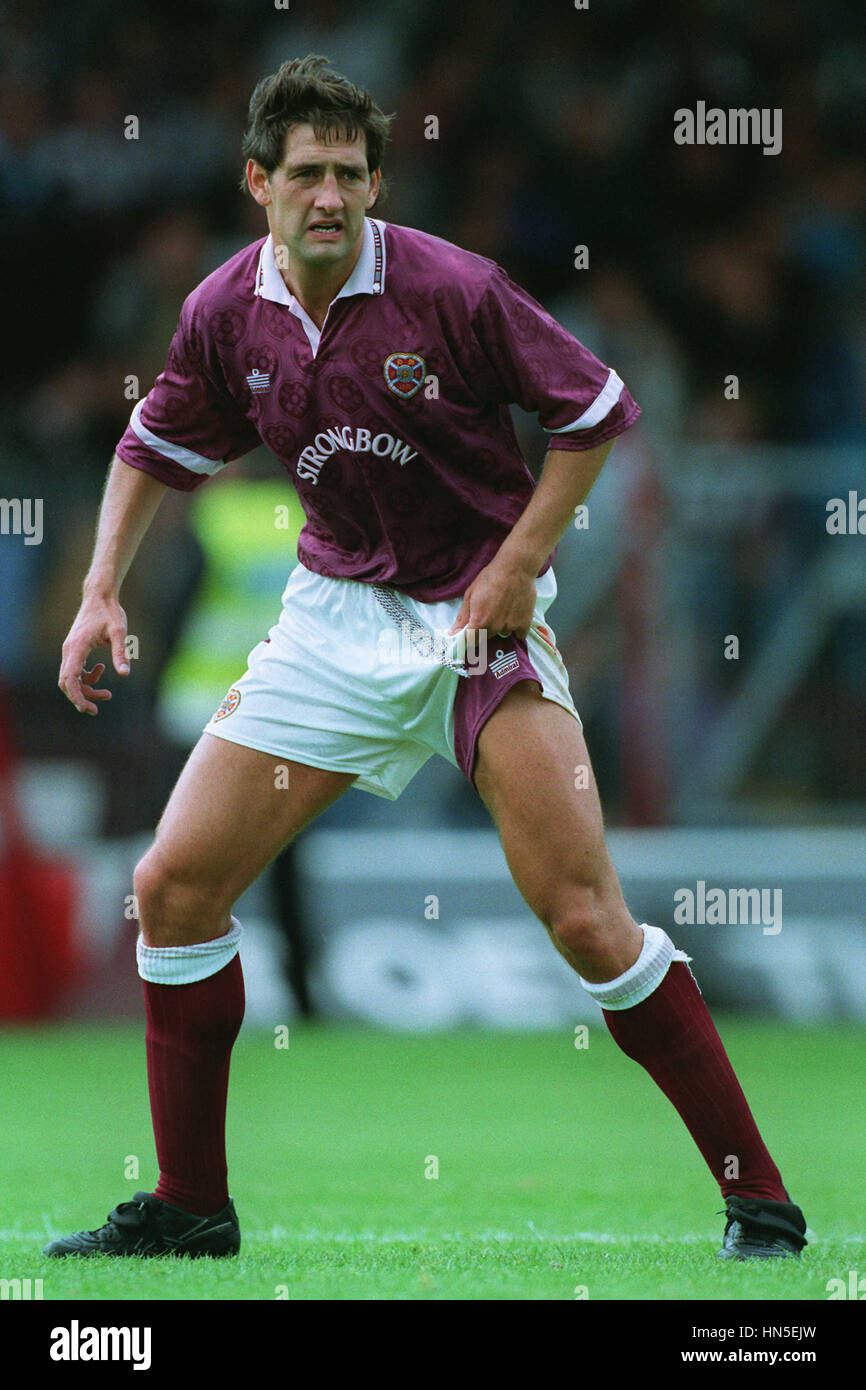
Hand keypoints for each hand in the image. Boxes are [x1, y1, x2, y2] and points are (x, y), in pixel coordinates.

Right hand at [59, 597, 129, 714]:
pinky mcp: (75, 649)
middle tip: (98, 708)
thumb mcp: (119, 631)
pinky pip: (75, 671)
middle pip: (67, 683)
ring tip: (108, 693)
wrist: (100, 596)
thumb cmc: (109, 611)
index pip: (70, 679)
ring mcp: (70, 650)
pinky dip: (87, 677)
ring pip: (71, 679)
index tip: (88, 708)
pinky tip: (102, 670)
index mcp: (76, 647)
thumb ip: (121, 652)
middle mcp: (69, 650)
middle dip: (81, 698)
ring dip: (87, 689)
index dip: (76, 697)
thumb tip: (124, 674)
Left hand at [448, 554, 536, 640]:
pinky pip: (518, 634)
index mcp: (478, 622)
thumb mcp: (470, 594)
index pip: (471, 642)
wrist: (516, 568)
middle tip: (489, 611)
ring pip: (502, 634)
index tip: (471, 632)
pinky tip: (515, 613)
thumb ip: (462, 617)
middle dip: (484, 629)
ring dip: (501, 627)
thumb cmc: (490, 578)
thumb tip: (452, 633)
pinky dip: (516, 627)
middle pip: (486, 637)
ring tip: (503, 609)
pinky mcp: (524, 624)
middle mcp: (494, 628)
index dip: (469, 638)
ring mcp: (510, 627)